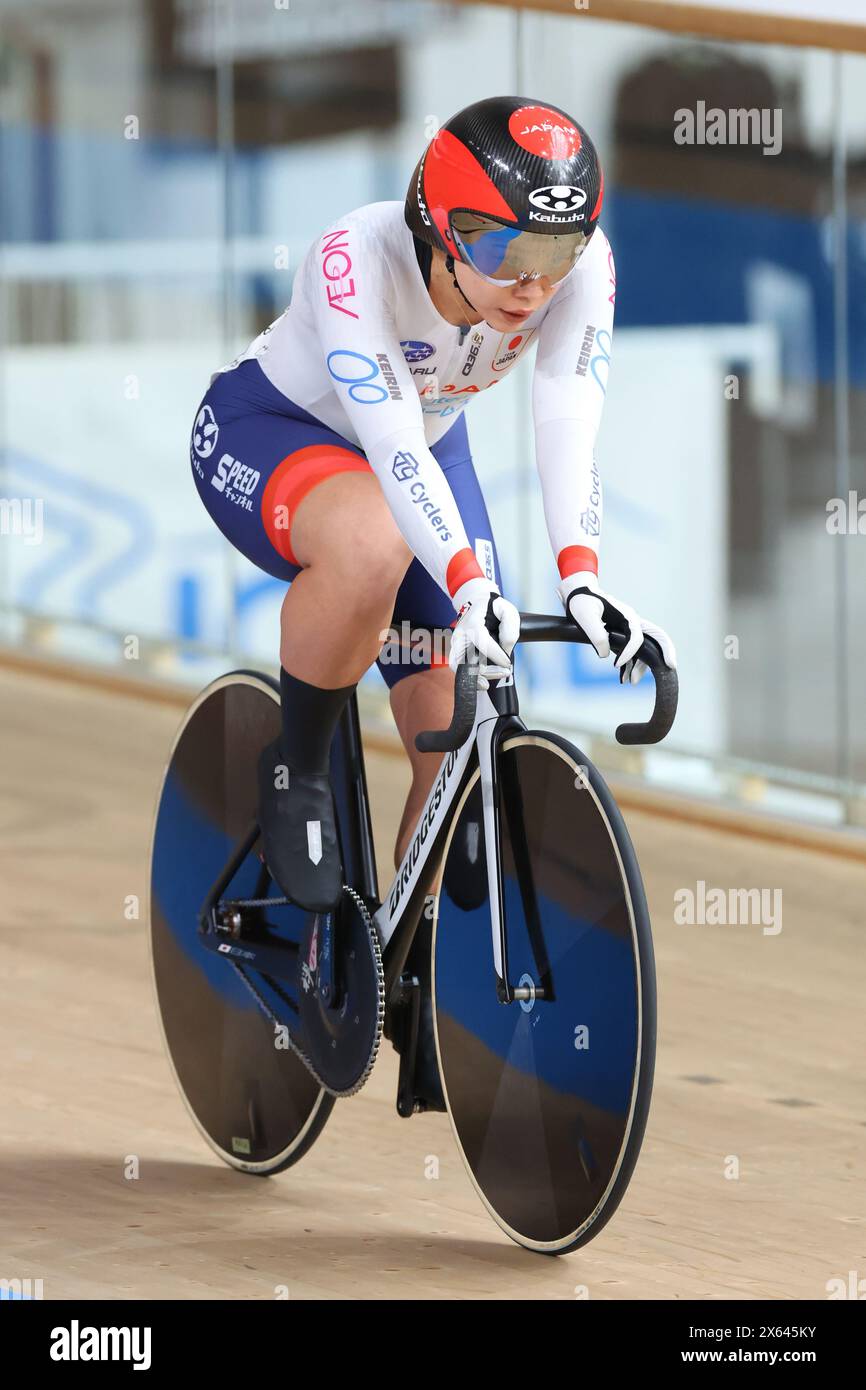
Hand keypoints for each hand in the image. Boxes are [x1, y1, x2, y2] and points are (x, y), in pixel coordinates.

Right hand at [450, 578, 519, 684]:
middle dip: (485, 672)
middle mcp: (460, 635)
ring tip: (490, 683)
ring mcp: (456, 644)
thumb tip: (505, 651)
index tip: (508, 664)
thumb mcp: (508, 612)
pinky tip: (482, 682)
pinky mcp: (455, 651)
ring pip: (458, 667)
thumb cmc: (493, 608)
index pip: (483, 643)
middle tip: (504, 673)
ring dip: (474, 678)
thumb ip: (510, 630)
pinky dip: (469, 678)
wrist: (476, 603)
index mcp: (473, 624)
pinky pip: (458, 668)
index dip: (497, 656)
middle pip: (465, 660)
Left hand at [558, 571, 675, 684]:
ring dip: (641, 665)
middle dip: (663, 653)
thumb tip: (606, 655)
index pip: (636, 637)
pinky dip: (630, 665)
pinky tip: (624, 678)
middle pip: (656, 638)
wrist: (577, 594)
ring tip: (631, 682)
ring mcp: (628, 630)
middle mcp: (632, 623)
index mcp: (627, 616)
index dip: (630, 653)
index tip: (616, 665)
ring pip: (644, 649)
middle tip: (669, 668)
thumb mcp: (585, 617)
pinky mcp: (621, 636)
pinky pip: (631, 652)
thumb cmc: (582, 602)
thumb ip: (596, 635)